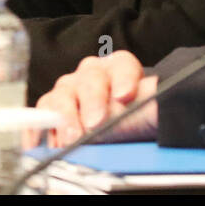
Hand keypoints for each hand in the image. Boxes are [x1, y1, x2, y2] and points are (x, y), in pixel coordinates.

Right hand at [35, 52, 158, 146]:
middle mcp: (92, 74)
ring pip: (63, 93)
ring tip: (71, 138)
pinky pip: (41, 113)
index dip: (124, 78)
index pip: (122, 64)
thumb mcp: (148, 110)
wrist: (119, 126)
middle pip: (90, 78)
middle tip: (95, 123)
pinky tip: (38, 141)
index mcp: (119, 69)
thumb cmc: (133, 116)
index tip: (125, 97)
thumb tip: (167, 108)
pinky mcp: (51, 107)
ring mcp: (70, 89)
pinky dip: (37, 128)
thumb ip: (153, 107)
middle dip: (92, 100)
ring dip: (65, 117)